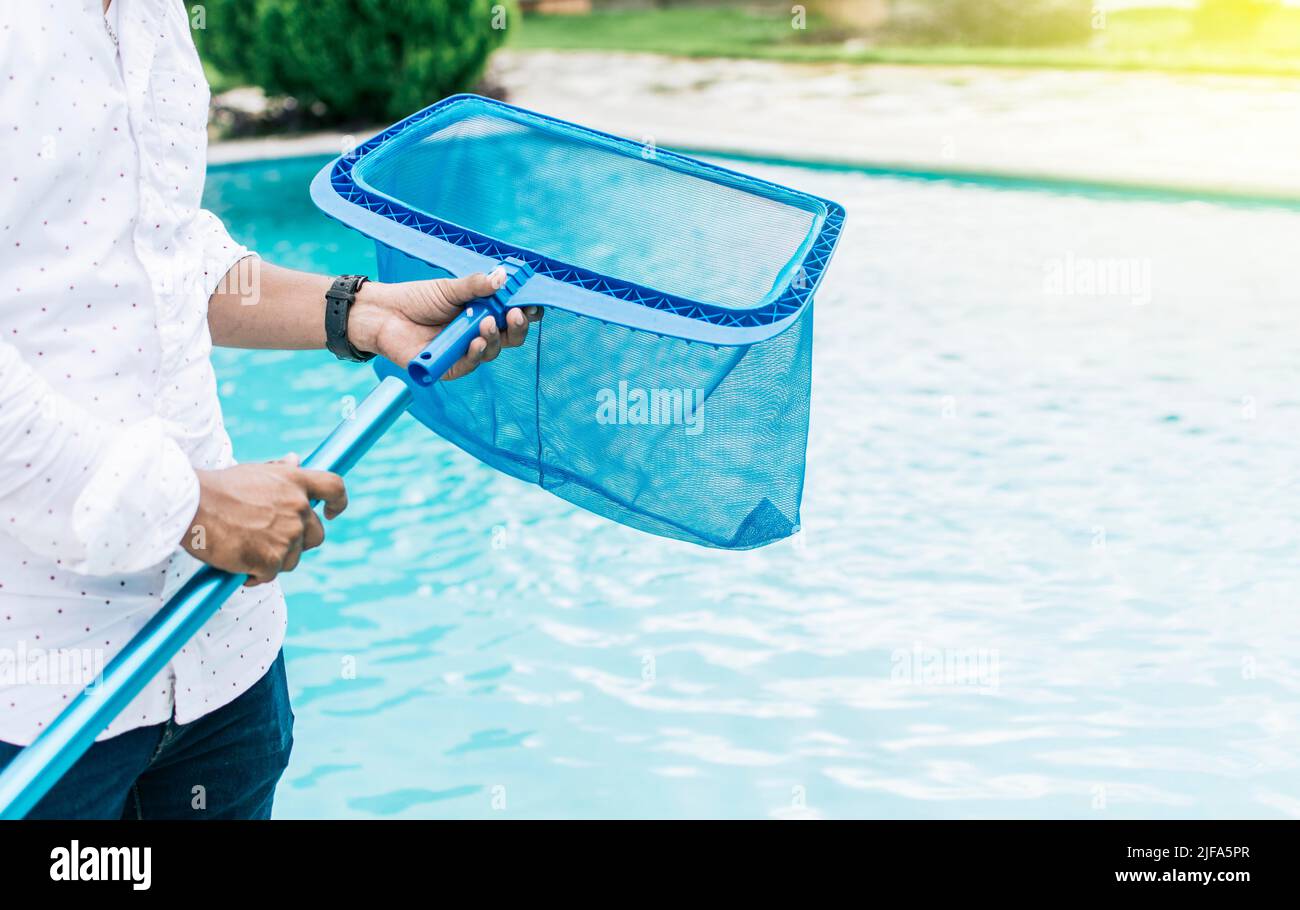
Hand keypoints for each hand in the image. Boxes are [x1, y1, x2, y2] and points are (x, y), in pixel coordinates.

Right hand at [179, 456, 347, 586]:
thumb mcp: (254, 472)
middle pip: (316, 535)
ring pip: (293, 558)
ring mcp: (288, 533)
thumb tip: (296, 460)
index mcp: (295, 481)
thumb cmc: (217, 488)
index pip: (335, 488)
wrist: (191, 506)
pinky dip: (256, 576)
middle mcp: (298, 506)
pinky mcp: (272, 558)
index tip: (331, 512)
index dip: (339, 502)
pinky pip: (271, 575)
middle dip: (298, 542)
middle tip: (268, 541)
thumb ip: (280, 471)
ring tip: (246, 549)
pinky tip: (239, 566)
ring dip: (274, 559)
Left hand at [346, 269, 541, 378]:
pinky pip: (470, 364)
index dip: (525, 311)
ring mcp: (465, 351)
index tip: (532, 304)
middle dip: (517, 327)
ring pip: (492, 350)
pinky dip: (476, 354)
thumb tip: (503, 278)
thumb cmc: (415, 300)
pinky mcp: (451, 367)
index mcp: (482, 312)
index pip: (511, 315)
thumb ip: (476, 286)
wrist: (383, 314)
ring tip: (487, 324)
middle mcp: (478, 333)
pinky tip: (475, 342)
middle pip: (510, 336)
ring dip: (494, 338)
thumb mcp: (449, 289)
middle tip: (515, 315)